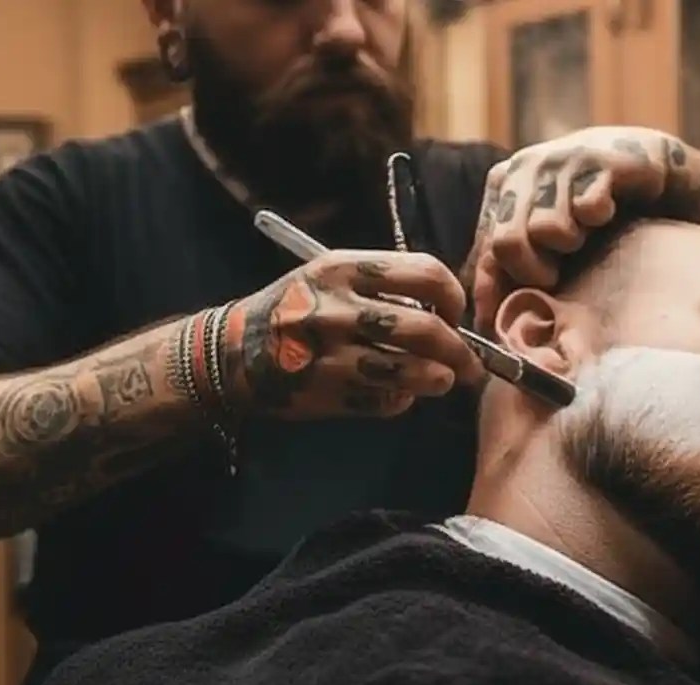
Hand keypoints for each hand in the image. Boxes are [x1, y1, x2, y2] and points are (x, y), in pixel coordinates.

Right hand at [222, 250, 485, 418]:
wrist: (232, 353)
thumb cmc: (293, 309)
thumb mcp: (330, 278)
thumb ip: (382, 286)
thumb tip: (446, 312)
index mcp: (343, 269)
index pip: (425, 273)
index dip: (453, 296)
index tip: (455, 313)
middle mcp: (338, 309)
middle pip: (427, 329)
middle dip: (460, 350)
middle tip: (467, 363)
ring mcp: (331, 354)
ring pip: (413, 371)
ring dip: (439, 379)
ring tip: (443, 381)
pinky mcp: (327, 393)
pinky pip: (386, 401)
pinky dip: (400, 400)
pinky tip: (397, 394)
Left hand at [471, 126, 686, 331]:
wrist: (654, 169)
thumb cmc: (595, 212)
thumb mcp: (545, 241)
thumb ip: (510, 270)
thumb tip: (483, 321)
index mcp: (503, 183)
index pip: (485, 250)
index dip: (494, 293)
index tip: (509, 322)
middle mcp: (525, 166)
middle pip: (507, 243)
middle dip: (533, 272)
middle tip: (557, 275)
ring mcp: (562, 158)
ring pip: (547, 229)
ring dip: (572, 242)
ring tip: (586, 233)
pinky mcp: (601, 159)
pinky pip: (589, 208)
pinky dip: (600, 217)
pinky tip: (609, 208)